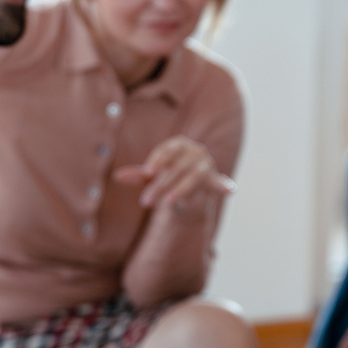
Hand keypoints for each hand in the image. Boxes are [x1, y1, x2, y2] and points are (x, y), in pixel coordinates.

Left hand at [113, 136, 234, 212]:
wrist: (190, 192)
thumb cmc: (168, 178)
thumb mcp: (152, 178)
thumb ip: (138, 176)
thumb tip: (117, 177)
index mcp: (179, 145)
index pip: (168, 149)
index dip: (158, 160)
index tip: (147, 172)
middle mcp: (196, 151)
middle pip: (177, 167)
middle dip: (160, 185)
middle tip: (145, 201)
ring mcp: (208, 166)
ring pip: (193, 176)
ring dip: (181, 189)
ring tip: (170, 201)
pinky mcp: (216, 181)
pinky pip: (221, 184)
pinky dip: (225, 186)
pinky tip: (230, 190)